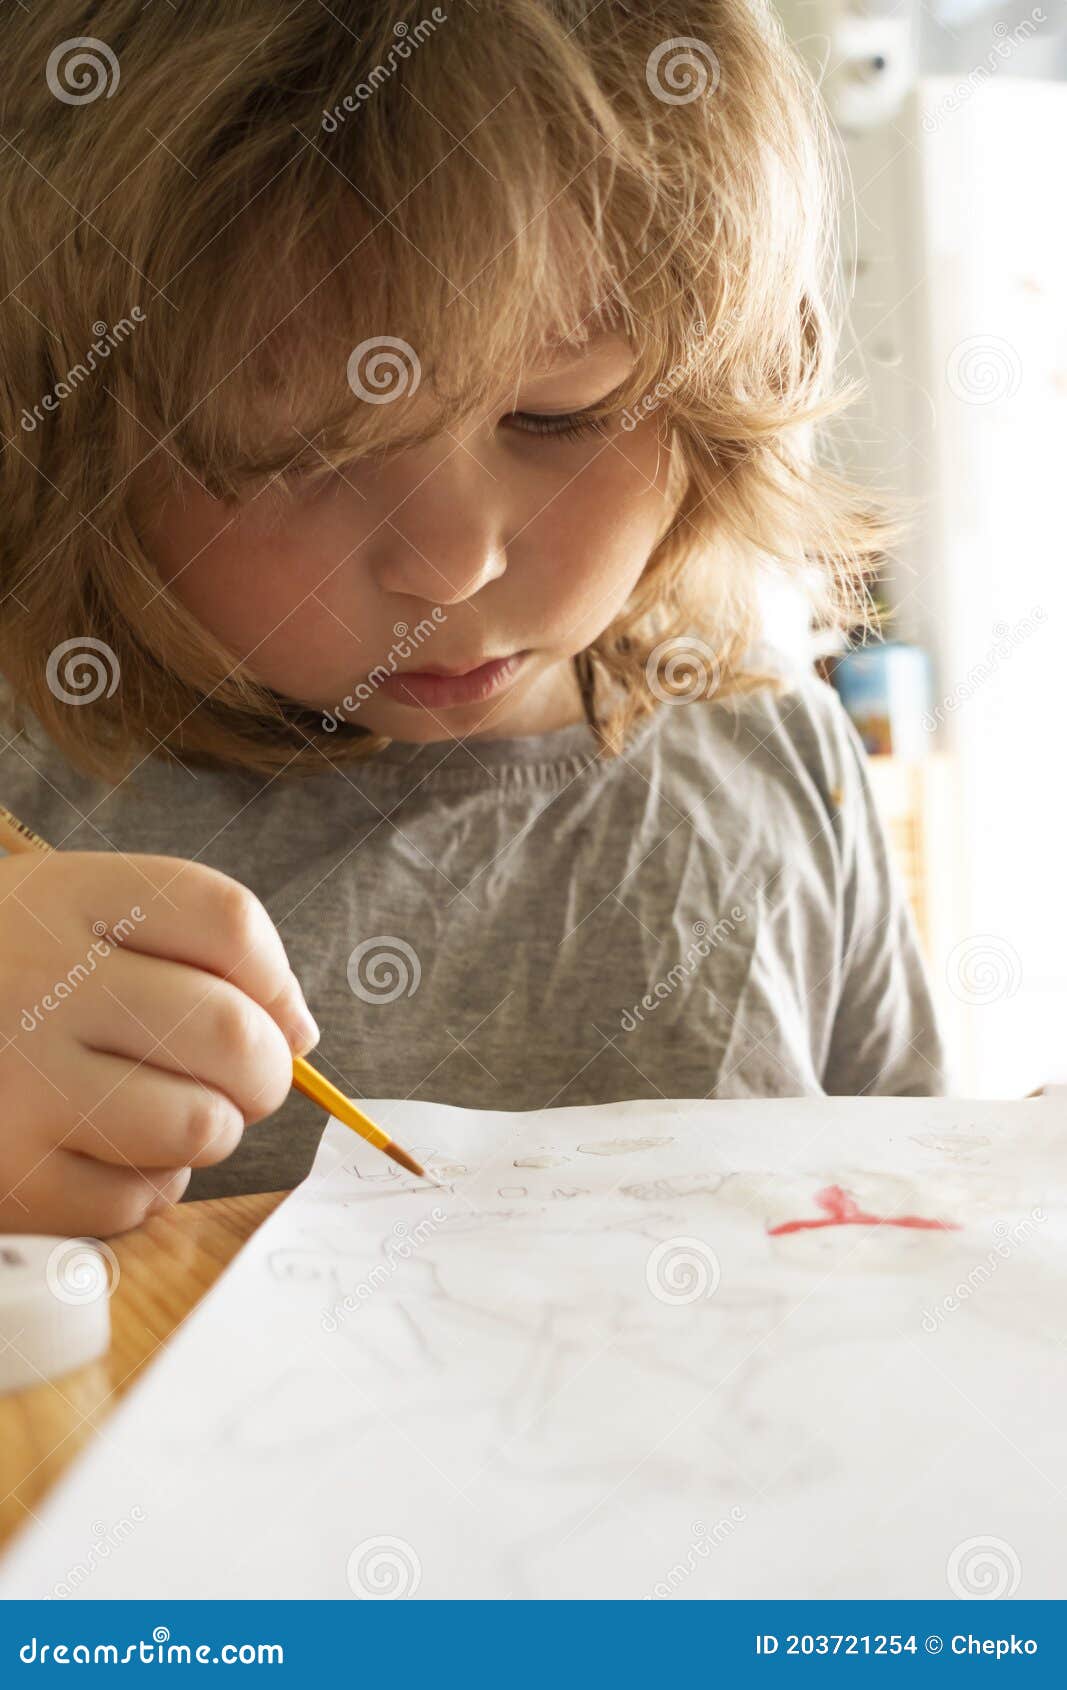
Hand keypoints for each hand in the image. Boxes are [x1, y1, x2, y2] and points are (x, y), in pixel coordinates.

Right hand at [0, 851, 318, 1234]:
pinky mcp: (1, 1173)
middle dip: (264, 1072)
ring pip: (196, 1127)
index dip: (277, 978)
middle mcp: (36, 979)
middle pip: (231, 1032)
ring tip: (165, 1115)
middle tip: (241, 1080)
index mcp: (65, 896)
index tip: (275, 1009)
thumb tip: (299, 1032)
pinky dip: (143, 1189)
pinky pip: (133, 1201)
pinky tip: (102, 1153)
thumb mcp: (73, 915)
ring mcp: (14, 1080)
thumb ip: (190, 944)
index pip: (227, 920)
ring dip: (206, 1133)